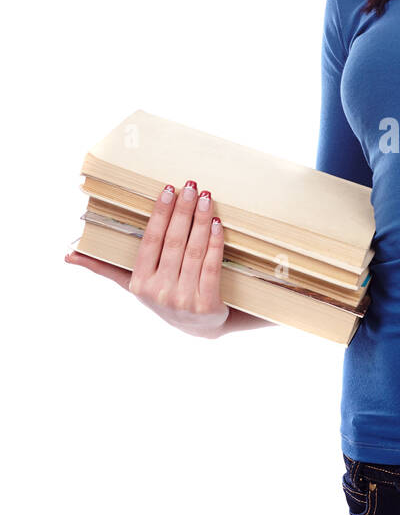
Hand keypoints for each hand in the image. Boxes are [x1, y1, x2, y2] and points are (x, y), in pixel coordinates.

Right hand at [65, 180, 229, 337]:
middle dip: (182, 211)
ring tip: (205, 198)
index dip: (160, 214)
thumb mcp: (132, 285)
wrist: (200, 328)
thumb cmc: (162, 296)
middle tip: (191, 186)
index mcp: (139, 283)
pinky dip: (215, 243)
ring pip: (193, 252)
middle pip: (173, 242)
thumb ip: (104, 268)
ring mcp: (184, 299)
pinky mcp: (207, 304)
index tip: (168, 190)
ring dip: (200, 221)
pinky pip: (211, 266)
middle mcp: (160, 291)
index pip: (150, 242)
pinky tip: (217, 223)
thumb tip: (68, 255)